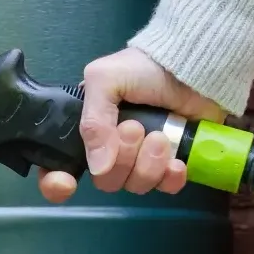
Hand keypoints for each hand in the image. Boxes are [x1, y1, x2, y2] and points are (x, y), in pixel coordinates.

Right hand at [38, 48, 226, 203]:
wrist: (193, 65)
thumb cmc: (144, 68)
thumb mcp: (105, 80)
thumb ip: (93, 122)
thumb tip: (98, 167)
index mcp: (89, 131)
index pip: (64, 168)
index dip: (60, 181)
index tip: (73, 178)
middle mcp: (111, 150)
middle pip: (106, 180)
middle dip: (123, 158)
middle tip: (137, 128)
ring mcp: (141, 159)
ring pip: (135, 185)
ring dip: (148, 163)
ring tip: (161, 136)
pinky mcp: (171, 164)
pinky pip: (165, 188)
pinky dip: (170, 179)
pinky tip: (176, 162)